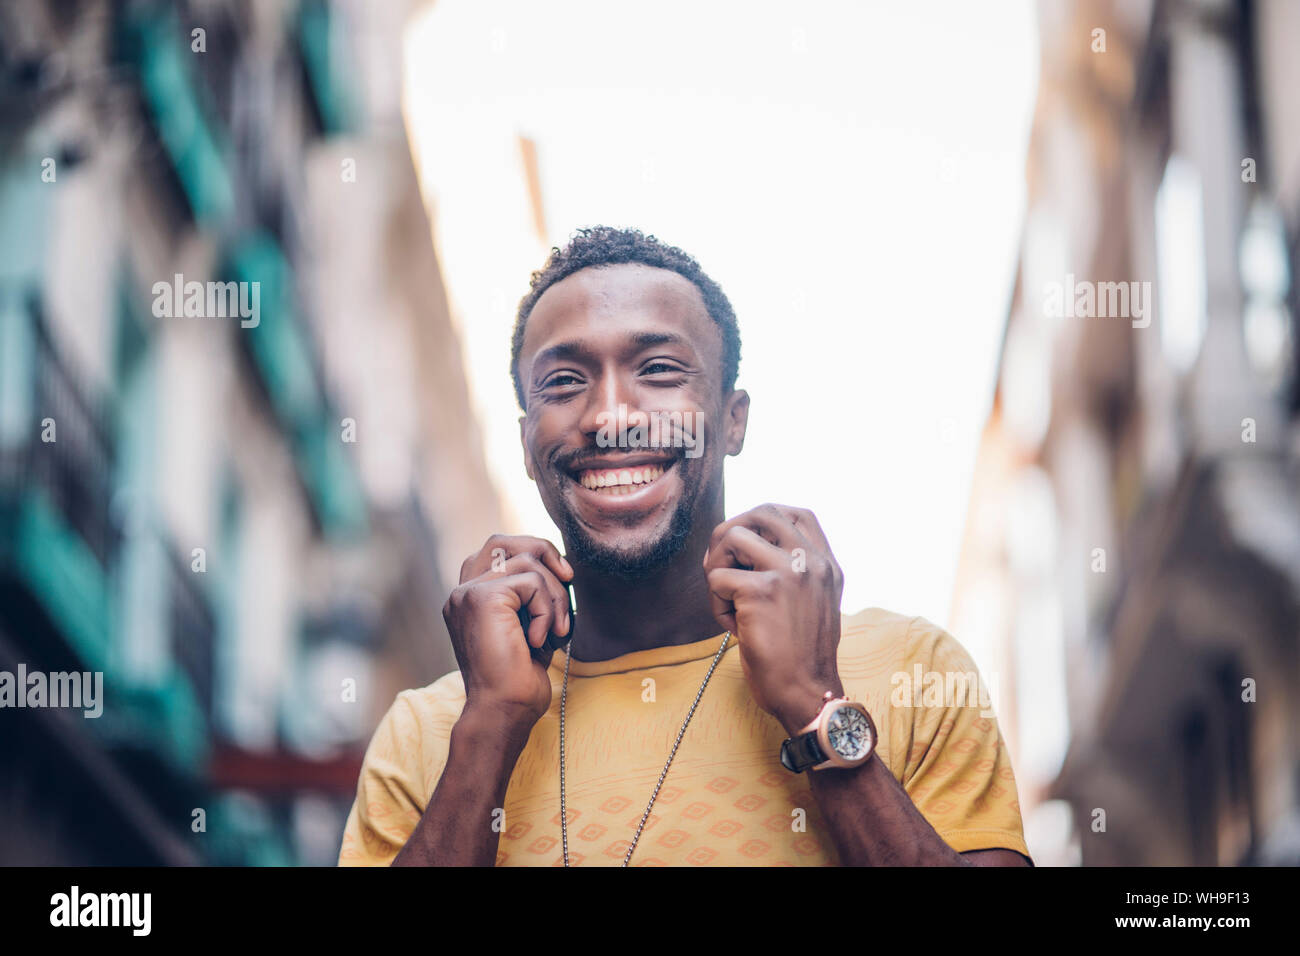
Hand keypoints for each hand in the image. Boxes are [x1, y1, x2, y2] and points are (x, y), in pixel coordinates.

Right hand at [443, 535, 573, 727]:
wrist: (504, 711)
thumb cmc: (519, 680)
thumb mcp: (530, 627)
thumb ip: (533, 596)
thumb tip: (562, 567)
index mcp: (468, 599)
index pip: (497, 550)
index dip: (533, 553)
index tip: (563, 577)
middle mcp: (461, 592)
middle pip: (502, 541)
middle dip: (543, 552)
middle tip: (568, 579)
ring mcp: (467, 593)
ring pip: (526, 561)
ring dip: (554, 594)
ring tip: (556, 630)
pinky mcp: (482, 598)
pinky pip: (531, 581)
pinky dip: (547, 608)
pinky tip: (540, 639)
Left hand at [702, 504, 843, 733]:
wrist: (807, 695)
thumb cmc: (801, 656)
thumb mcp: (813, 604)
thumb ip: (794, 572)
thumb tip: (742, 543)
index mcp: (826, 564)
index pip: (796, 513)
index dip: (762, 520)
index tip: (746, 547)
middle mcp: (812, 562)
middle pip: (760, 513)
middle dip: (730, 533)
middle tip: (721, 565)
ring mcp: (788, 572)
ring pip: (732, 537)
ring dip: (717, 566)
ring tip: (727, 599)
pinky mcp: (762, 592)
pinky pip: (716, 577)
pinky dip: (715, 604)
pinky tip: (734, 627)